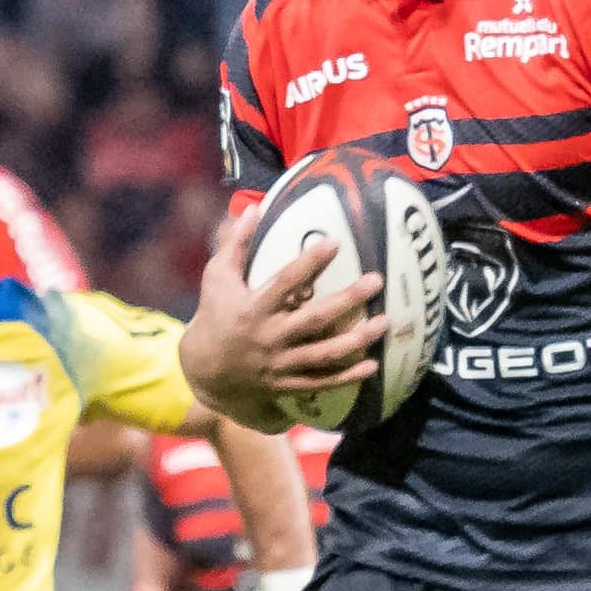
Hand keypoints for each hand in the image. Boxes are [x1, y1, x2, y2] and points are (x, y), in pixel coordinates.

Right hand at [180, 198, 380, 429]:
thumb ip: (235, 243)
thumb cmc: (214, 314)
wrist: (204, 369)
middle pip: (314, 319)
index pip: (286, 281)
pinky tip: (372, 365)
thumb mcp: (217, 276)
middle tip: (376, 281)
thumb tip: (253, 207)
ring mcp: (280, 363)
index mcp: (254, 307)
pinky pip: (321, 382)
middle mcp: (270, 336)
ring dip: (356, 339)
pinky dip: (347, 376)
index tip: (336, 242)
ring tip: (385, 322)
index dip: (311, 262)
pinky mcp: (287, 383)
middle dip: (347, 300)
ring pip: (324, 353)